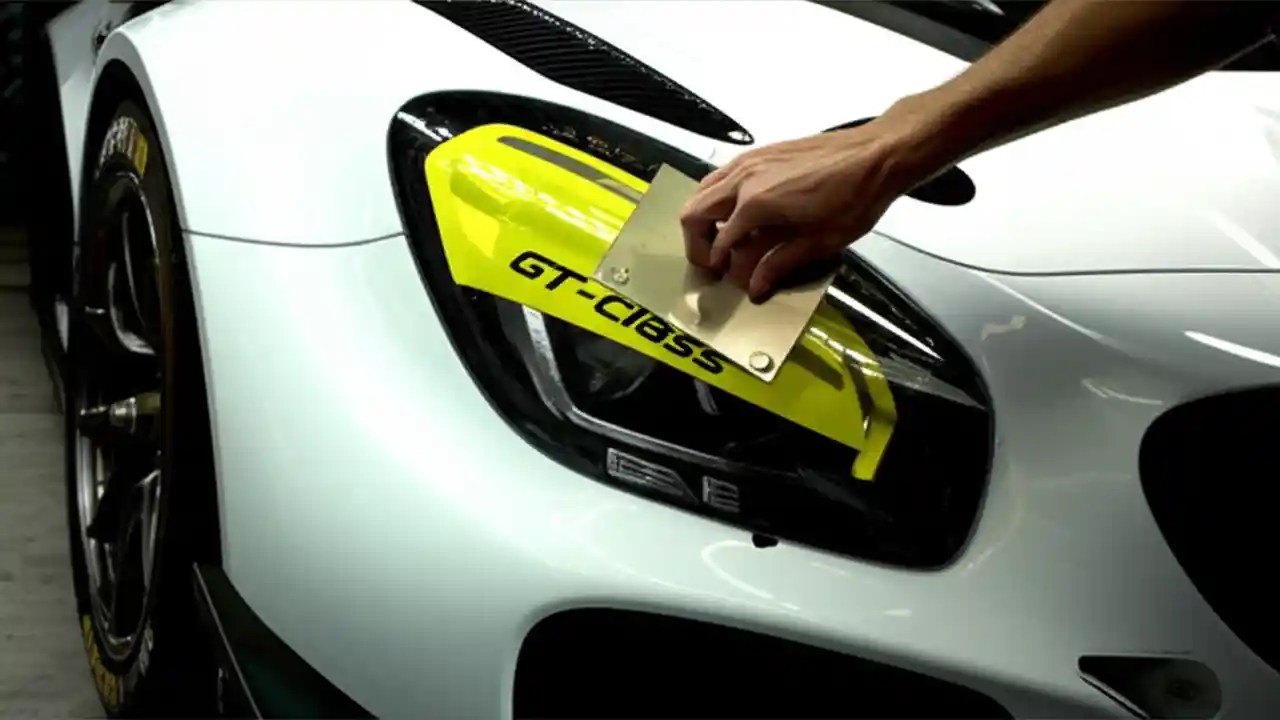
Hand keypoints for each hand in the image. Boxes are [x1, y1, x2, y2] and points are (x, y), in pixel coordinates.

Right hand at [680, 113, 929, 301]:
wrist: (876, 154)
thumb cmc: (855, 197)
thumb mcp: (819, 241)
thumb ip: (780, 264)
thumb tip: (756, 286)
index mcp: (755, 203)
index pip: (720, 244)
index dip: (723, 269)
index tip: (732, 281)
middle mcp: (744, 179)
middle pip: (693, 213)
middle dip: (697, 244)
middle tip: (713, 264)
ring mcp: (749, 162)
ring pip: (702, 192)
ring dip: (704, 219)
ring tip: (723, 240)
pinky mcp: (760, 153)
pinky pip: (722, 176)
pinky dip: (718, 198)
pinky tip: (741, 215)